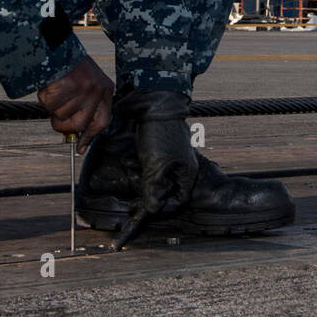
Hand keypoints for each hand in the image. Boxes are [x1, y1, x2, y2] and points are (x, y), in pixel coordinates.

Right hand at [36, 58, 113, 151]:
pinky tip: (48, 84)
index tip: (79, 149)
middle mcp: (98, 90)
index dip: (90, 137)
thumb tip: (76, 137)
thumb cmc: (69, 65)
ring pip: (61, 115)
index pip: (102, 121)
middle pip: (80, 124)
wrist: (58, 41)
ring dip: (52, 107)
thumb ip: (84, 106)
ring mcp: (84, 87)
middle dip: (63, 124)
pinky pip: (50, 104)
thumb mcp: (85, 83)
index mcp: (106, 90)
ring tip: (54, 88)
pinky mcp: (69, 84)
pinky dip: (44, 97)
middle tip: (55, 114)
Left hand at [113, 116, 197, 249]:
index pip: (177, 202)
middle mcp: (178, 169)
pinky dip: (136, 167)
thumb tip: (152, 210)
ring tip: (131, 165)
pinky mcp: (155, 154)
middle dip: (147, 190)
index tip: (144, 212)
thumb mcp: (156, 164)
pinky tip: (130, 160)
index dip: (162, 208)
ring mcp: (167, 161)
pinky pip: (145, 169)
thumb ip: (154, 189)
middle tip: (134, 185)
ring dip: (139, 177)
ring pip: (152, 181)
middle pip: (163, 193)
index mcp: (186, 174)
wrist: (152, 103)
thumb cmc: (160, 133)